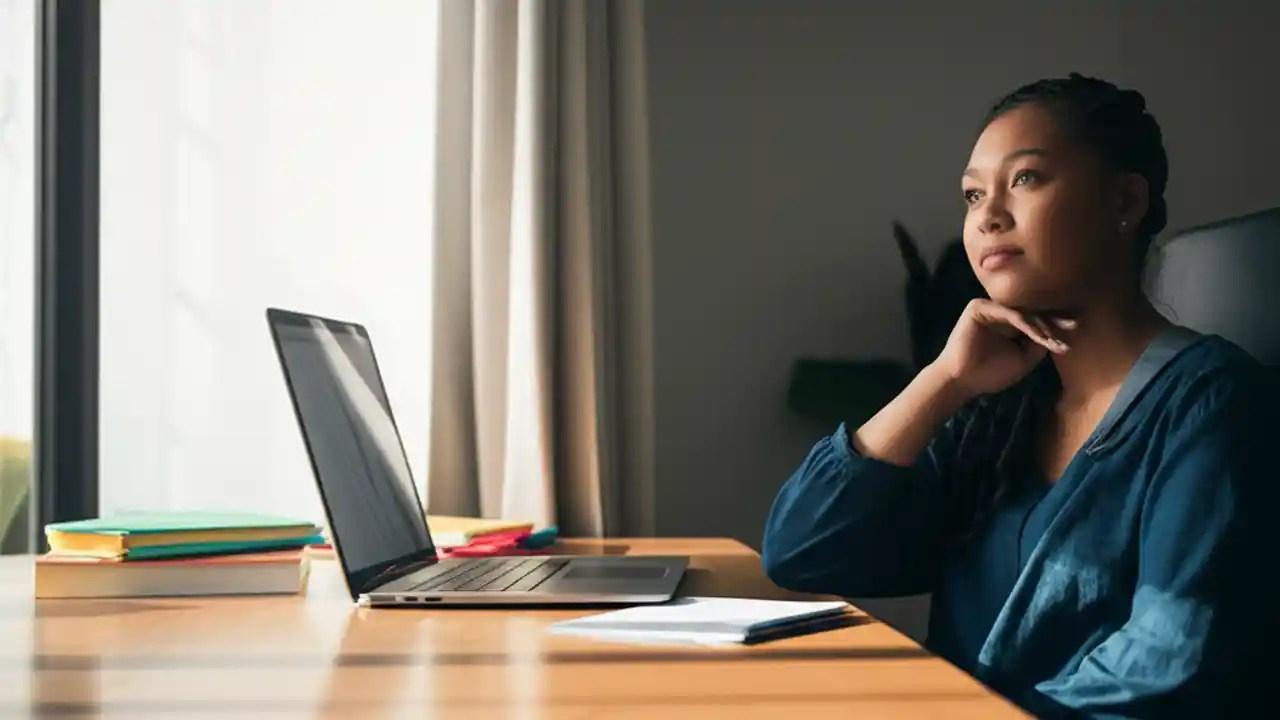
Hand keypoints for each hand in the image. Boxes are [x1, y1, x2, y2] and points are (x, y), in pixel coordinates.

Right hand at [930, 299, 1074, 397]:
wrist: (961, 381)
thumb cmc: (989, 374)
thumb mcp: (1023, 359)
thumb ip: (1038, 345)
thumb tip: (1055, 332)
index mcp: (1009, 325)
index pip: (1035, 320)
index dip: (1055, 324)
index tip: (1076, 328)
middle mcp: (999, 313)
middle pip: (1031, 313)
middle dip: (1053, 321)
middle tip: (1074, 326)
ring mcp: (989, 308)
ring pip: (1022, 313)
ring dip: (1041, 327)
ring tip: (1055, 340)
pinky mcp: (979, 307)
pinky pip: (1010, 314)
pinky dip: (1026, 325)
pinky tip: (1039, 336)